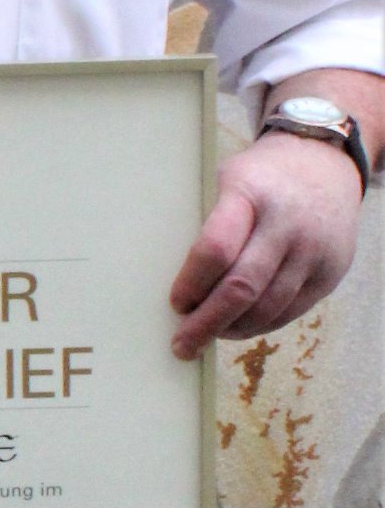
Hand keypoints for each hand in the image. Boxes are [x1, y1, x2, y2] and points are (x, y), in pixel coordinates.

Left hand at [169, 133, 362, 359]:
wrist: (324, 163)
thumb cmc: (261, 175)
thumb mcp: (228, 180)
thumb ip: (212, 224)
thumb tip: (182, 283)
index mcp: (250, 195)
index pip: (216, 249)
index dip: (192, 283)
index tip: (175, 304)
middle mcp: (287, 225)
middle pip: (243, 287)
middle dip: (207, 322)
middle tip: (182, 345)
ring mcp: (315, 250)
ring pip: (269, 306)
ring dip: (234, 328)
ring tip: (209, 335)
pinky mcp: (333, 271)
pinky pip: (292, 310)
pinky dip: (262, 324)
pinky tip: (240, 327)